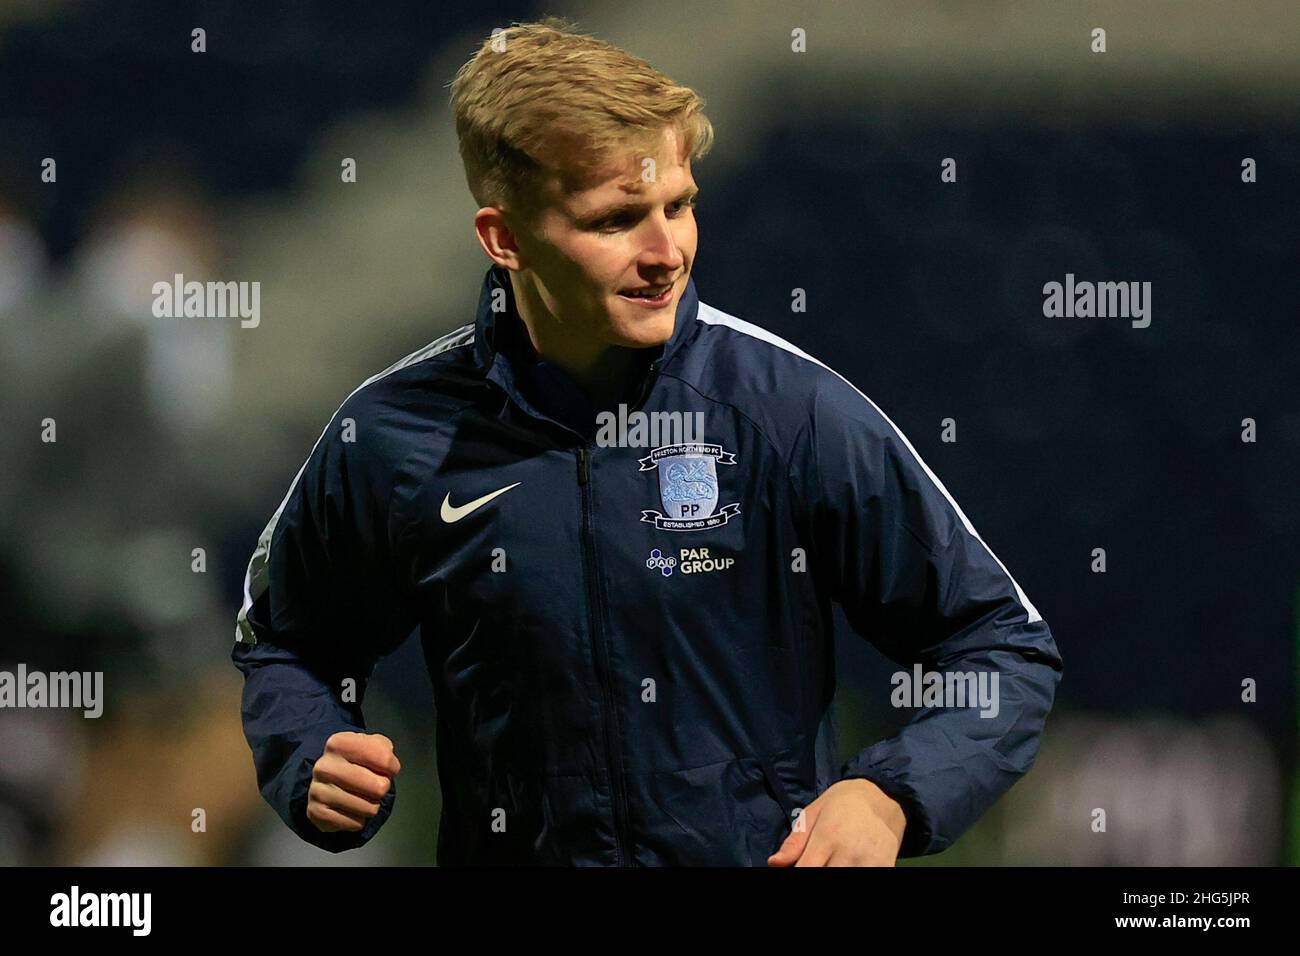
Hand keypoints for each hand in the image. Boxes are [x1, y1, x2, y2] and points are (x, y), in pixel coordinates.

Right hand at [306, 731, 400, 832]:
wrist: (325, 780)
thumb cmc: (355, 762)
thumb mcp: (372, 745)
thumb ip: (385, 750)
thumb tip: (389, 769)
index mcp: (338, 744)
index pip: (384, 759)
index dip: (391, 766)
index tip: (385, 767)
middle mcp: (324, 766)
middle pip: (379, 787)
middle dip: (382, 788)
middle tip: (373, 785)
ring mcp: (317, 791)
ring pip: (369, 808)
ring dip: (371, 805)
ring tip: (360, 796)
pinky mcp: (316, 813)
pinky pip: (356, 823)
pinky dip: (359, 819)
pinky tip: (349, 809)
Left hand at [766, 778, 905, 866]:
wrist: (883, 795)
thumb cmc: (842, 803)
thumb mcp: (813, 813)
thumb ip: (795, 842)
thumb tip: (774, 863)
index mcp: (827, 837)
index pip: (805, 870)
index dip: (796, 874)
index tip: (797, 869)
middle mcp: (848, 853)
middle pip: (825, 877)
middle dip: (817, 873)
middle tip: (817, 862)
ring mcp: (869, 862)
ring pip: (845, 880)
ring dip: (837, 875)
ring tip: (832, 861)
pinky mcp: (886, 867)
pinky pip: (870, 878)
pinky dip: (857, 875)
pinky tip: (850, 865)